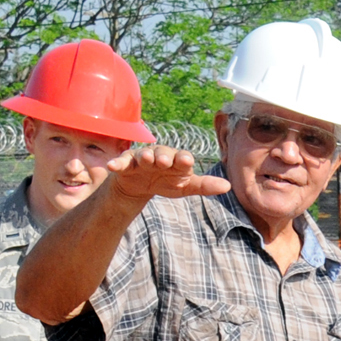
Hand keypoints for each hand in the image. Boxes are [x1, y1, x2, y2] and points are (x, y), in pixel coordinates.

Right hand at [103, 145, 230, 203]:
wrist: (141, 185)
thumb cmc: (167, 182)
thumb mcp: (185, 186)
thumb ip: (204, 185)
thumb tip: (228, 186)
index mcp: (177, 161)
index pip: (182, 158)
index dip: (183, 159)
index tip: (187, 161)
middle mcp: (160, 156)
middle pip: (163, 153)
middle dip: (163, 156)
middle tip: (164, 161)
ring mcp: (142, 158)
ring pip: (143, 155)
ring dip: (144, 156)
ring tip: (145, 159)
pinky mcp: (126, 164)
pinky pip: (121, 162)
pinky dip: (117, 163)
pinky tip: (112, 166)